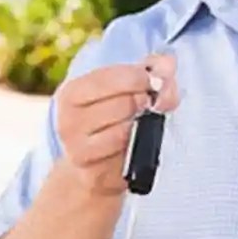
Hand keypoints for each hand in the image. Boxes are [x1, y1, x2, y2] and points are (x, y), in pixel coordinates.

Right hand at [53, 53, 178, 197]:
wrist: (96, 166)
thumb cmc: (114, 117)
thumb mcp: (127, 86)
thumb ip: (151, 68)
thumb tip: (169, 64)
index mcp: (72, 93)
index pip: (110, 77)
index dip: (140, 77)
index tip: (152, 83)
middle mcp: (68, 121)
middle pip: (124, 104)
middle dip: (146, 102)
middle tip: (150, 105)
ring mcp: (78, 150)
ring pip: (126, 130)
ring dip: (143, 126)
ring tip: (141, 124)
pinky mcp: (93, 174)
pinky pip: (128, 155)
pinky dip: (138, 148)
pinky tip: (135, 145)